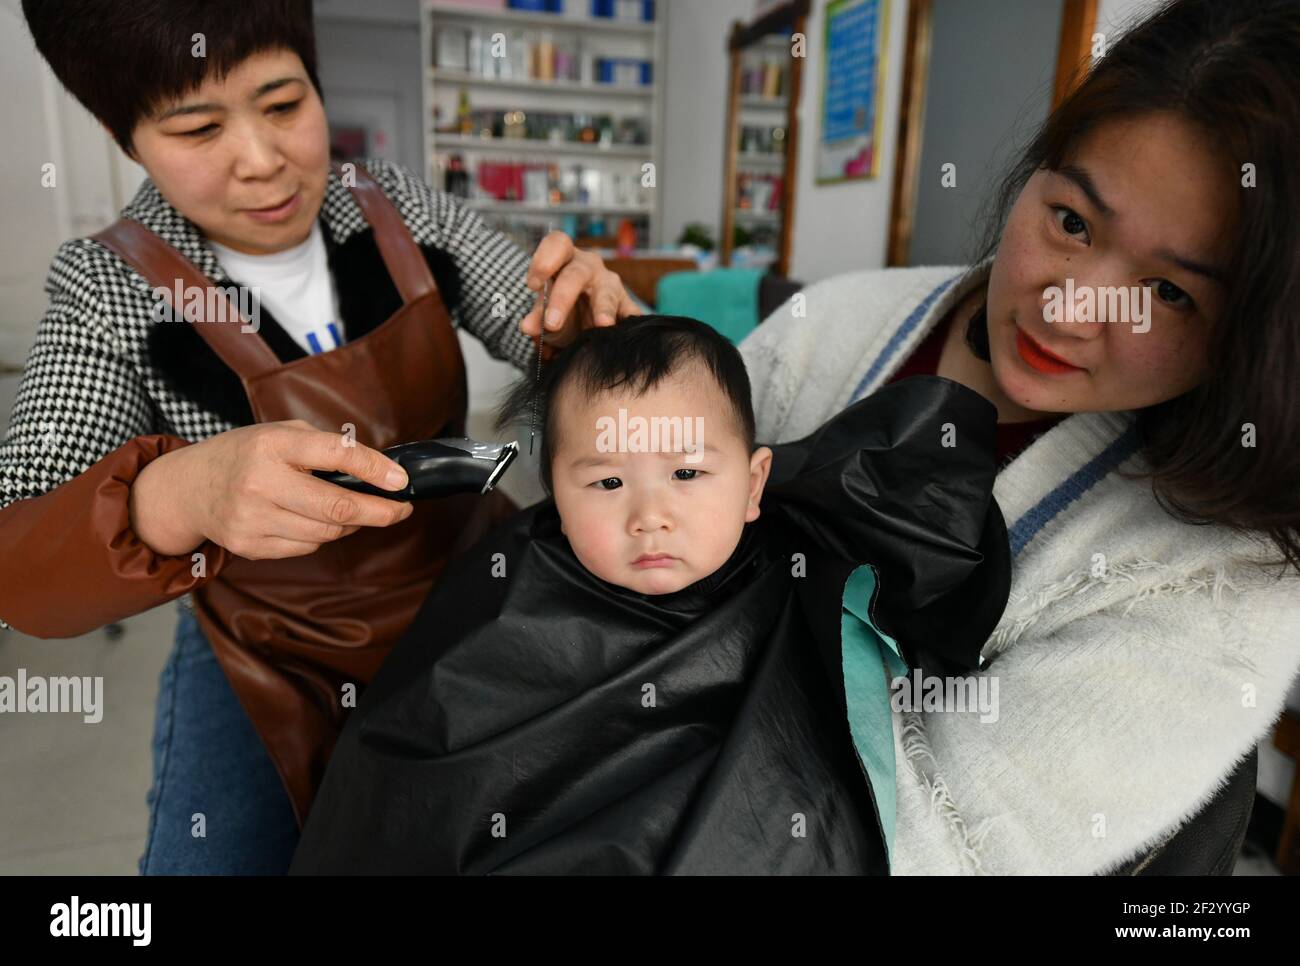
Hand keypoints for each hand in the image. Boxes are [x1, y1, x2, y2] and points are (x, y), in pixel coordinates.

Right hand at [130, 420, 413, 559]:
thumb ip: (325, 448)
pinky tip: (317, 520)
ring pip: (327, 532)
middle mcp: (260, 482)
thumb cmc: (247, 455)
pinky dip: (323, 535)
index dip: (375, 469)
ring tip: (357, 511)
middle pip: (337, 507)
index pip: (335, 454)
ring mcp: (252, 518)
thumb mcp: (280, 435)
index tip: (401, 480)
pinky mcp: (249, 546)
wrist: (189, 488)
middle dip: (380, 511)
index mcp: (272, 445)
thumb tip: (381, 472)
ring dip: (352, 523)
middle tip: (402, 509)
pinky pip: (307, 546)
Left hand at [518, 230, 641, 346]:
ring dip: (603, 308)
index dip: (544, 260)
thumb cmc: (562, 308)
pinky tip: (624, 333)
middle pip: (577, 274)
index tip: (533, 285)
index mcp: (565, 258)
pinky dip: (627, 322)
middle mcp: (589, 267)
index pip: (557, 244)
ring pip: (607, 292)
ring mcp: (611, 285)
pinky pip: (629, 313)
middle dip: (563, 298)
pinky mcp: (627, 306)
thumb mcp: (545, 311)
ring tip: (602, 324)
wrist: (582, 325)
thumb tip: (528, 327)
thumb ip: (537, 316)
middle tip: (552, 324)